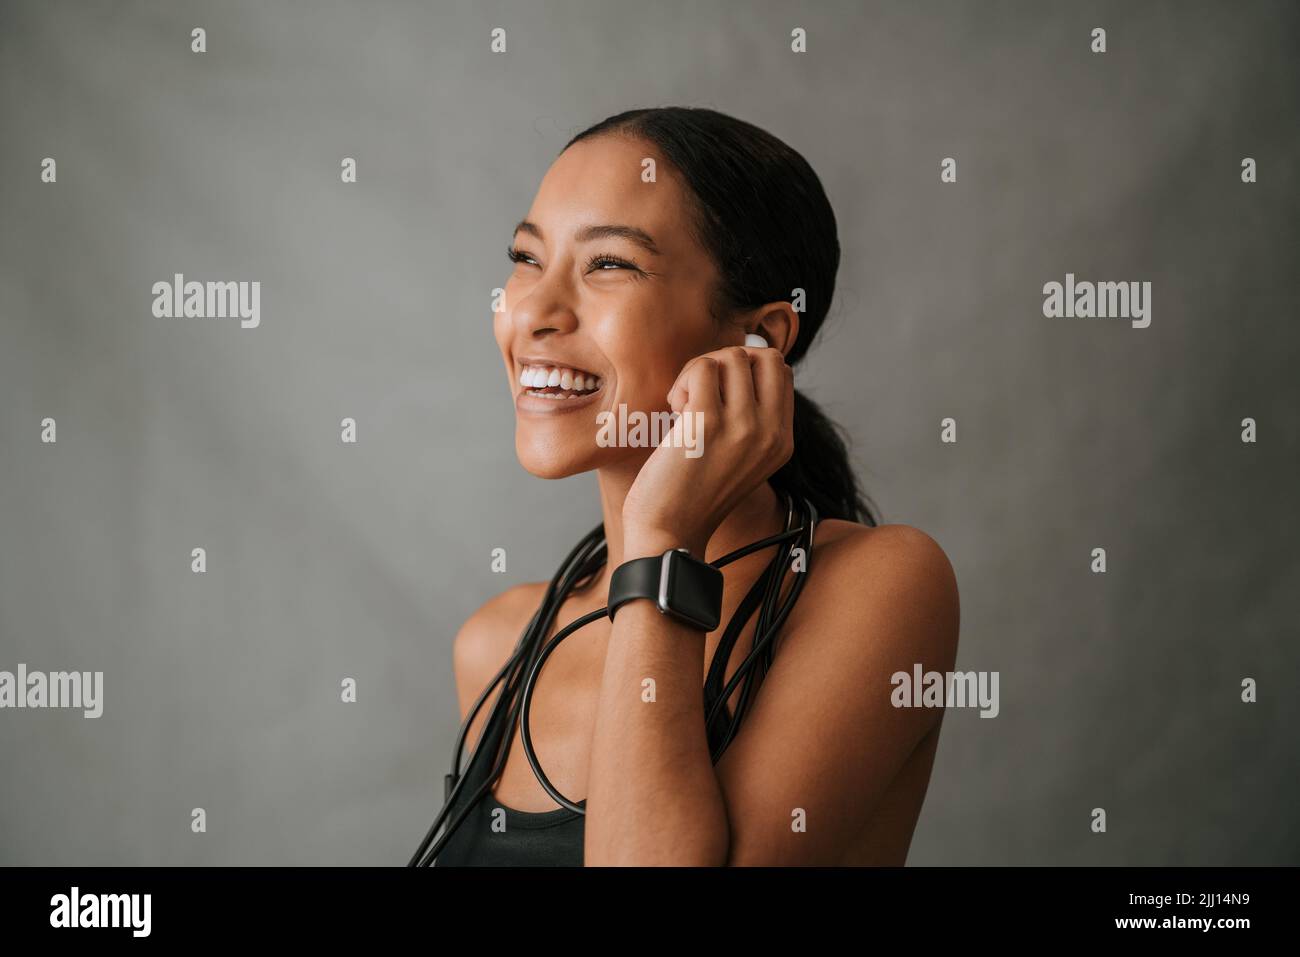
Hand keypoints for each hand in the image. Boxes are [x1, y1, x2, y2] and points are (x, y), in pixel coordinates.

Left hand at [622, 345, 793, 554]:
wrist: (670, 533)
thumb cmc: (693, 493)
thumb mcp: (741, 458)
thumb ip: (752, 418)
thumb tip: (740, 359)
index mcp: (782, 441)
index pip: (781, 371)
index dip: (746, 369)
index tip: (720, 395)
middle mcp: (770, 433)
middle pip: (764, 356)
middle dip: (729, 361)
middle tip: (702, 392)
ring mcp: (743, 428)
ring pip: (731, 356)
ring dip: (700, 371)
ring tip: (686, 405)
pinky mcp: (708, 424)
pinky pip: (702, 368)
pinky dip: (682, 381)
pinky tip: (675, 411)